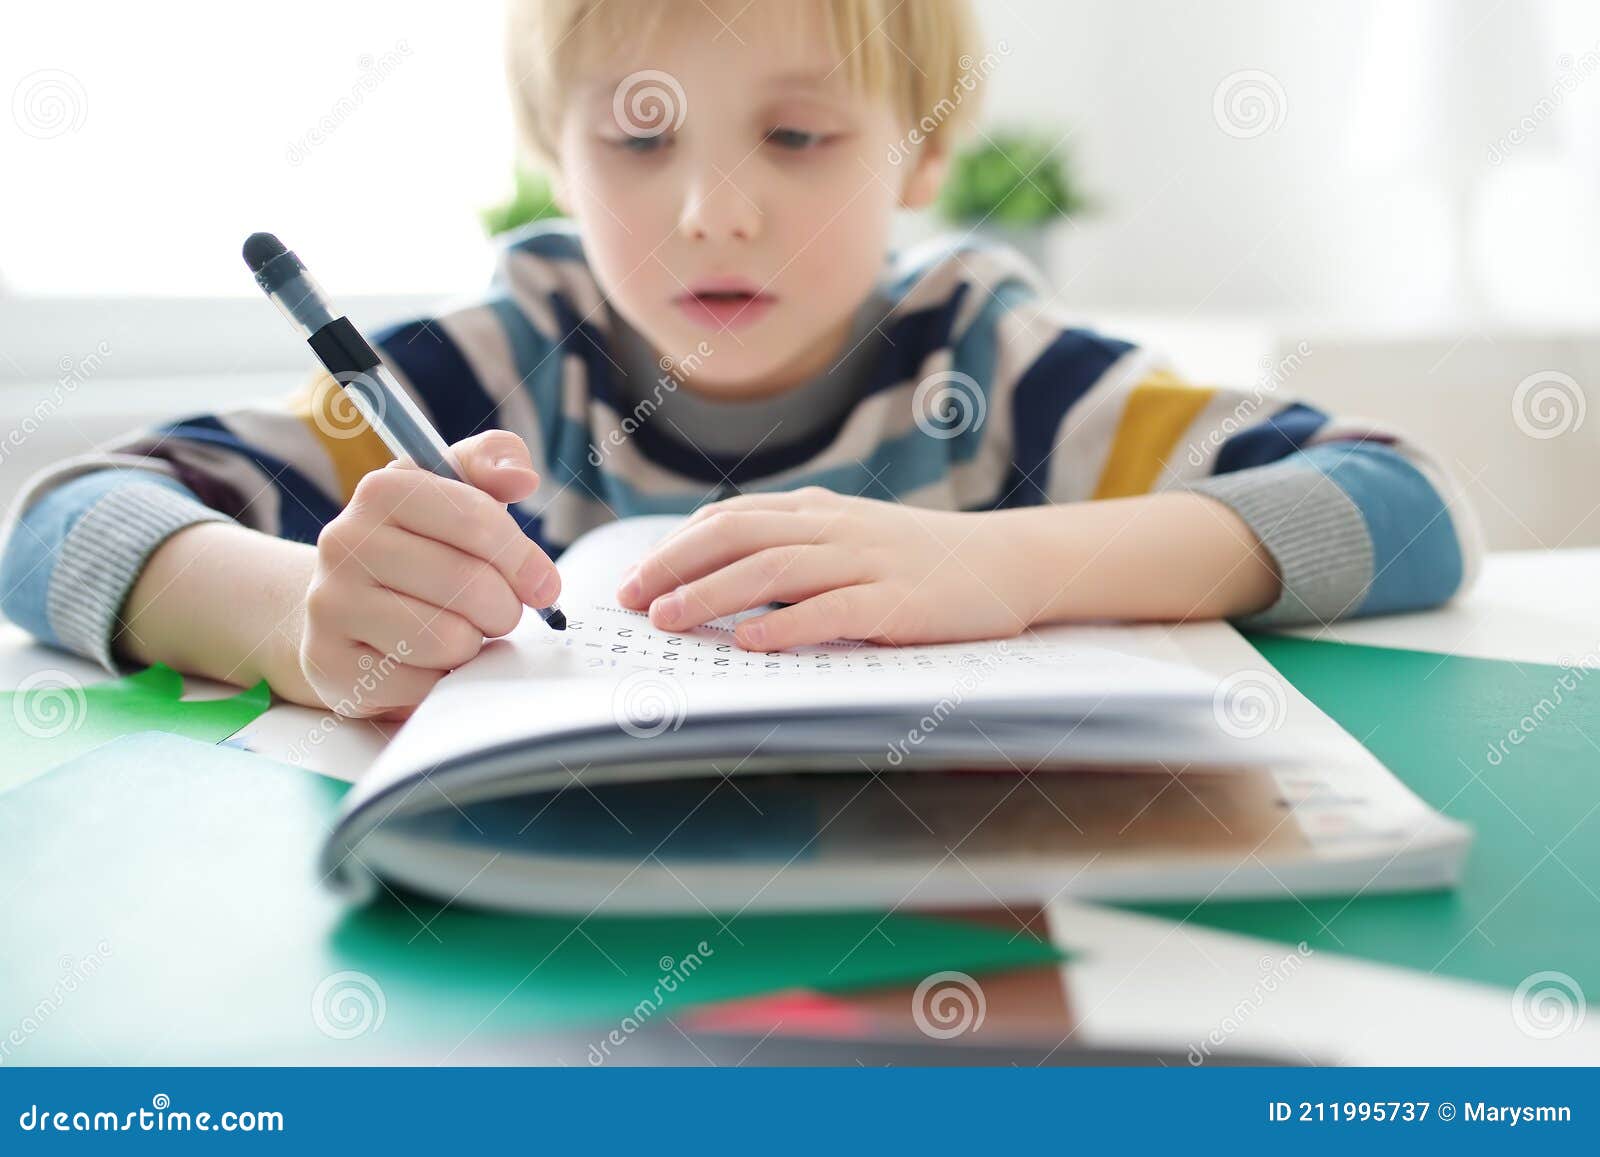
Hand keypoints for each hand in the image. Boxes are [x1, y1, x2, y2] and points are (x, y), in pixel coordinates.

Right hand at [297, 430, 560, 718]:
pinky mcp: (330, 664)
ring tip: (460, 633)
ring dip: (472, 644)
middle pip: (468, 584)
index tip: (543, 584)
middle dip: (503, 607)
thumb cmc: (418, 547)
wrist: (342, 607)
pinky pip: (420, 686)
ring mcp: (330, 604)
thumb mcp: (450, 494)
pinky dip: (440, 679)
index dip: (523, 558)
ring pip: (446, 639)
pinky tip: (426, 662)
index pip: (476, 519)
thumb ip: (493, 463)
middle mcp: (344, 541)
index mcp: (382, 490)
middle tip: (498, 612)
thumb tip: (523, 477)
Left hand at [615, 487, 1035, 651]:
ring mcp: (867, 562)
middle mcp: (834, 528)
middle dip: (675, 566)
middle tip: (630, 599)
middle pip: (739, 536)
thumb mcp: (850, 536)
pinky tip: (752, 643)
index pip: (731, 518)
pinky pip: (835, 609)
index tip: (634, 579)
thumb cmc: (920, 559)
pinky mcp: (899, 602)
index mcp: (818, 512)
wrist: (1007, 561)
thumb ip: (793, 545)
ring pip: (775, 568)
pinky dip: (789, 625)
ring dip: (713, 594)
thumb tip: (717, 571)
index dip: (675, 547)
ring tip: (669, 619)